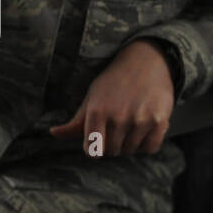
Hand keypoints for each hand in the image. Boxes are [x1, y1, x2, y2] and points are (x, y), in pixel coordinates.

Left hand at [49, 39, 175, 155]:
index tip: (99, 139)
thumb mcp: (92, 97)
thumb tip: (53, 133)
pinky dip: (148, 142)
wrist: (146, 60)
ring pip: (131, 151)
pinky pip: (150, 148)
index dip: (95, 148)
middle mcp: (117, 117)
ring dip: (131, 142)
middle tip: (118, 125)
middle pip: (112, 152)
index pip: (92, 151)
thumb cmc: (115, 81)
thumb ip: (76, 122)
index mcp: (97, 112)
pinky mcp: (159, 121)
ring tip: (132, 121)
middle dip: (113, 143)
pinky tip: (145, 125)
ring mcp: (139, 120)